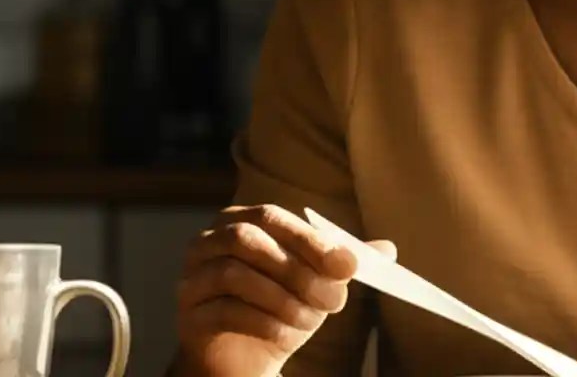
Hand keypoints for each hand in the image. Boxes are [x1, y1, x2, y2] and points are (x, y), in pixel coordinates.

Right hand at [173, 204, 395, 376]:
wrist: (244, 359)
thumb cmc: (280, 308)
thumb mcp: (317, 282)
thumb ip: (344, 264)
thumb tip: (387, 250)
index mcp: (240, 222)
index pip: (273, 218)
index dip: (312, 241)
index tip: (349, 267)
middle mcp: (208, 243)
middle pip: (249, 239)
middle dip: (298, 269)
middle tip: (335, 300)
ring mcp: (192, 279)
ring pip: (235, 274)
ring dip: (284, 300)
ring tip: (311, 322)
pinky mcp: (188, 316)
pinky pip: (225, 310)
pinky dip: (265, 323)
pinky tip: (288, 336)